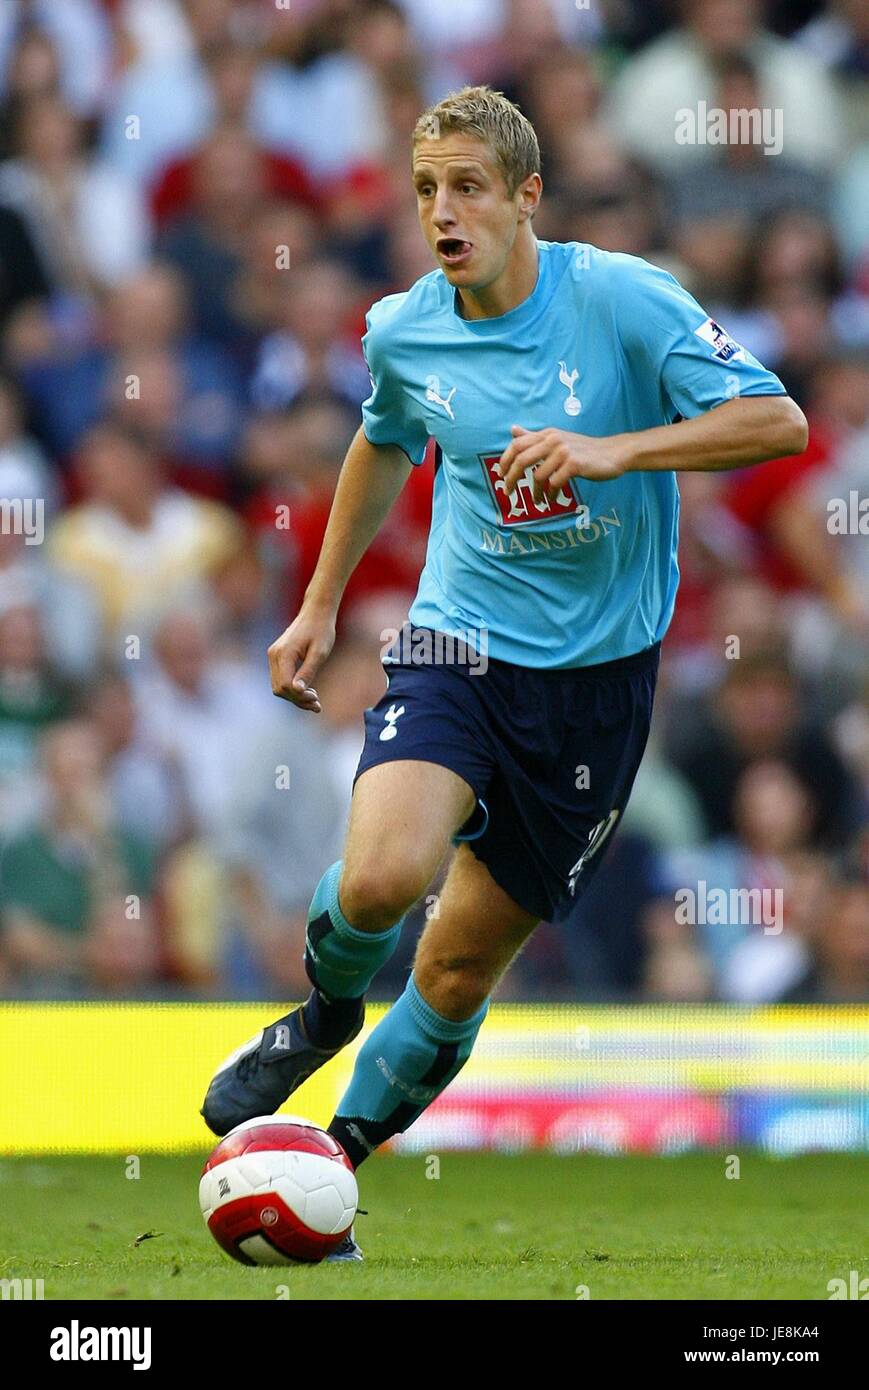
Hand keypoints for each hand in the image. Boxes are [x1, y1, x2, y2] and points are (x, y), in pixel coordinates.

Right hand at [267, 605, 336, 711]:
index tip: (316, 700)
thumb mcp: (319, 652)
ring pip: (278, 686)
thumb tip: (298, 691)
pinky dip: (292, 688)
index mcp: (284, 653)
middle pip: (279, 688)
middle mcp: (274, 655)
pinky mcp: (277, 657)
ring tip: (315, 701)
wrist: (316, 613)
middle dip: (297, 700)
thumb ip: (308, 671)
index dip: (299, 697)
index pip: (285, 685)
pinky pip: (281, 678)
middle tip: (317, 705)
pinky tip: (308, 692)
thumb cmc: (321, 630)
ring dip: (295, 696)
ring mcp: (274, 655)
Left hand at [498, 425, 630, 500]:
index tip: (501, 475)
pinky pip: (554, 483)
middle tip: (507, 492)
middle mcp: (553, 440)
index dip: (505, 461)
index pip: (517, 444)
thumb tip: (513, 430)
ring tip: (538, 501)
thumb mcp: (557, 439)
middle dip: (511, 478)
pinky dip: (550, 494)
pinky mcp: (574, 464)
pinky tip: (552, 499)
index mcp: (547, 434)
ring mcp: (564, 452)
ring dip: (535, 492)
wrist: (613, 453)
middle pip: (522, 459)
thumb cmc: (584, 450)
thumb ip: (534, 437)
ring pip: (538, 475)